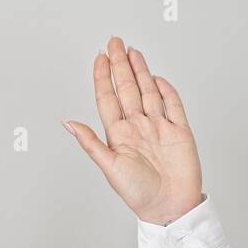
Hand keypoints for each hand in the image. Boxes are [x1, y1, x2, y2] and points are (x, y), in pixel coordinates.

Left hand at [62, 36, 203, 225]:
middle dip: (120, 65)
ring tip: (132, 51)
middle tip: (115, 42)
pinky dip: (165, 90)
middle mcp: (138, 127)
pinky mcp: (180, 131)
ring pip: (148, 92)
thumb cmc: (138, 193)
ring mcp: (159, 127)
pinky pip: (172, 105)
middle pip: (128, 89)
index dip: (103, 77)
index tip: (99, 57)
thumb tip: (67, 123)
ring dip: (140, 71)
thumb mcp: (109, 167)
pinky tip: (156, 77)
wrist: (170, 206)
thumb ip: (90, 143)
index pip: (108, 98)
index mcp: (119, 134)